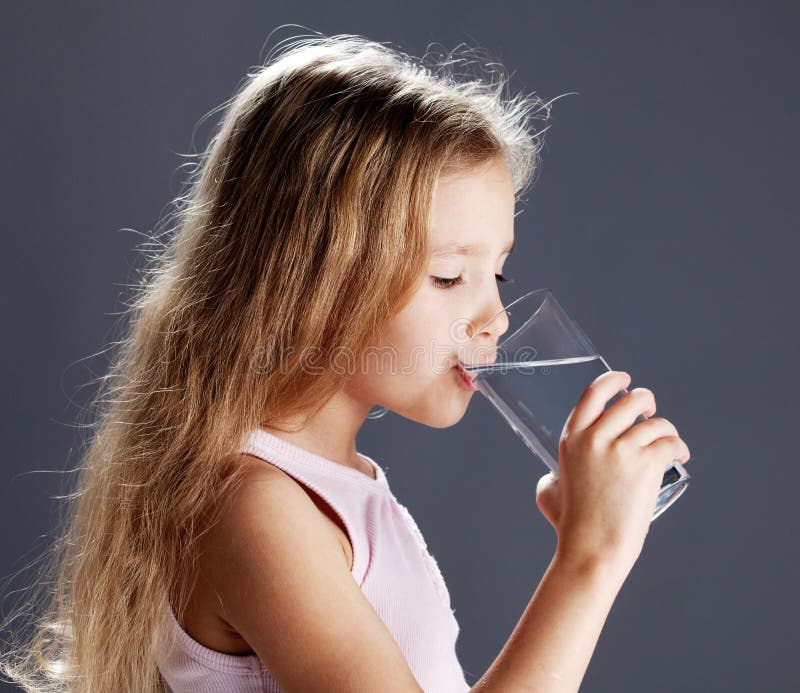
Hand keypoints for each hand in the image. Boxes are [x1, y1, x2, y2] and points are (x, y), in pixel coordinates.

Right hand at [535, 370, 690, 574]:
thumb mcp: (548, 492)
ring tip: (668, 442)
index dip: (612, 380)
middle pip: (630, 400)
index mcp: (572, 438)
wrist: (593, 547)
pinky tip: (680, 455)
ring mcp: (621, 449)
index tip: (625, 379)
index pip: (593, 393)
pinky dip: (679, 447)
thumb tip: (551, 478)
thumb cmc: (571, 526)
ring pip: (656, 422)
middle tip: (650, 414)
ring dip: (666, 429)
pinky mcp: (646, 464)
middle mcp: (595, 437)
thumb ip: (549, 478)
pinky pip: (671, 442)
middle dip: (646, 402)